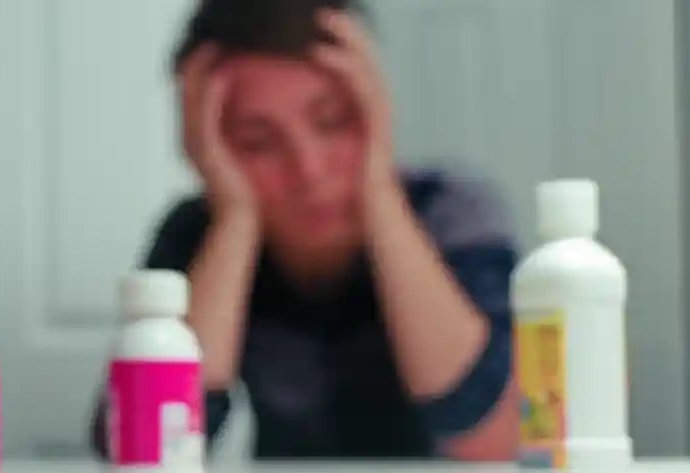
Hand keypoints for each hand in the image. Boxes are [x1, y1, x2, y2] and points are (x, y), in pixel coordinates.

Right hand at [179, 43, 256, 223]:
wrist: (240, 220)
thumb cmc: (244, 193)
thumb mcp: (238, 156)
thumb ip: (235, 136)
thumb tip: (248, 119)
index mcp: (195, 139)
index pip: (190, 95)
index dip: (197, 69)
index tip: (214, 48)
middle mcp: (188, 139)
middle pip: (184, 91)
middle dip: (195, 62)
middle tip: (211, 38)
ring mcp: (194, 146)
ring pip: (190, 100)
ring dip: (200, 71)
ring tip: (212, 47)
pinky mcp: (206, 153)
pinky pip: (205, 117)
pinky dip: (211, 95)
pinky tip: (220, 74)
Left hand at [311, 11, 400, 209]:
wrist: (382, 234)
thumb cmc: (362, 211)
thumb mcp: (340, 174)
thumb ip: (328, 155)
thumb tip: (307, 150)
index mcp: (369, 124)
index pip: (360, 75)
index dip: (346, 49)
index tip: (323, 30)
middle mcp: (379, 118)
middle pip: (369, 63)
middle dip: (350, 34)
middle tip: (325, 12)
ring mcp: (382, 124)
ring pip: (370, 69)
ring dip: (347, 40)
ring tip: (323, 19)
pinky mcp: (378, 132)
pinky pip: (363, 91)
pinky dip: (343, 67)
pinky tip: (319, 52)